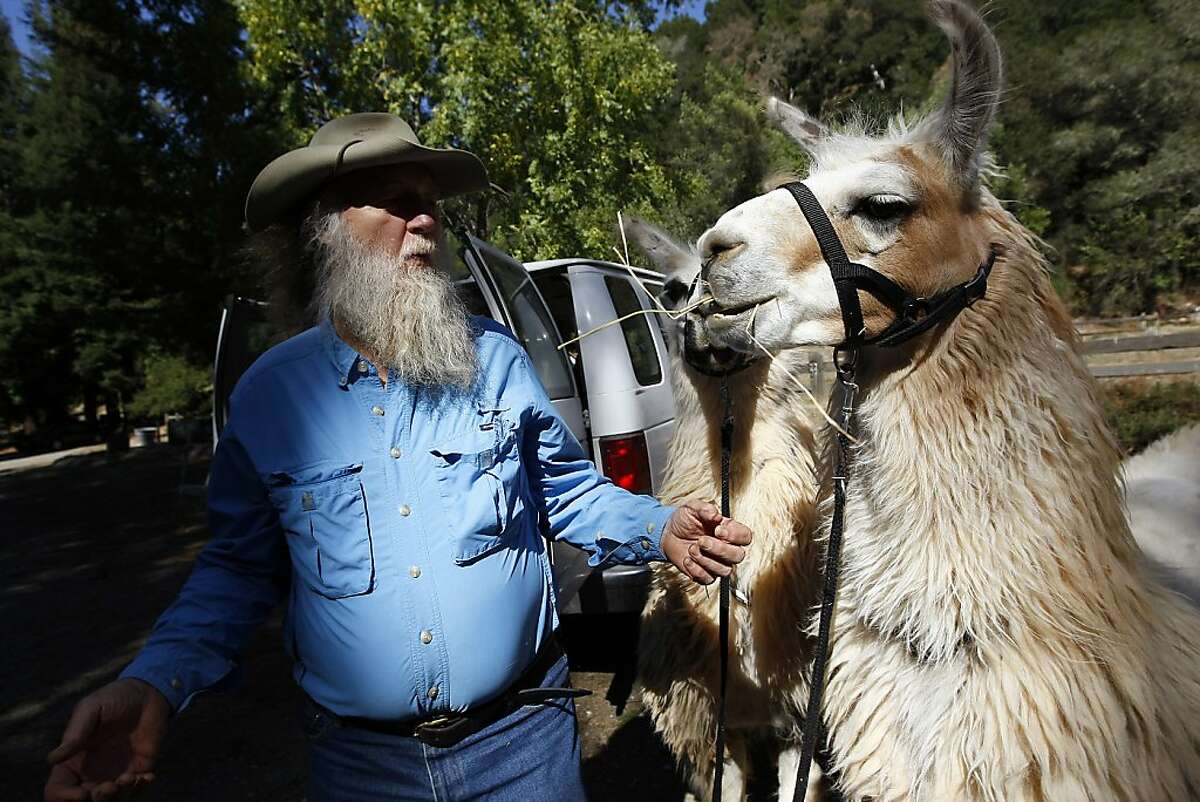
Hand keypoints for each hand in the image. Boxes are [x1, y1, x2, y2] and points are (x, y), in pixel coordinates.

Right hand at [44, 678, 169, 801]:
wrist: (147, 694)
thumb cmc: (113, 698)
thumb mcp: (90, 709)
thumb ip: (75, 734)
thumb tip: (52, 759)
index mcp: (72, 761)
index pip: (57, 790)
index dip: (64, 799)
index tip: (81, 794)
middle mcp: (91, 773)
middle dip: (98, 800)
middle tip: (111, 786)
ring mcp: (115, 773)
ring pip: (111, 801)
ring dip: (120, 797)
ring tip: (130, 777)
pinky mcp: (138, 771)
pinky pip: (136, 791)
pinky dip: (140, 790)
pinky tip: (146, 776)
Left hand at [661, 500, 751, 584]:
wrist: (668, 534)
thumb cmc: (685, 520)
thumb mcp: (693, 508)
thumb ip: (705, 509)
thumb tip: (716, 515)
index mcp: (729, 531)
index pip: (745, 536)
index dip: (735, 535)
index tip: (718, 530)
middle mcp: (727, 548)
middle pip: (738, 556)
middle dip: (720, 549)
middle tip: (702, 541)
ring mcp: (718, 563)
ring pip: (725, 570)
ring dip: (705, 560)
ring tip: (691, 548)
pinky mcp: (706, 575)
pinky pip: (708, 579)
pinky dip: (696, 570)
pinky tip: (687, 559)